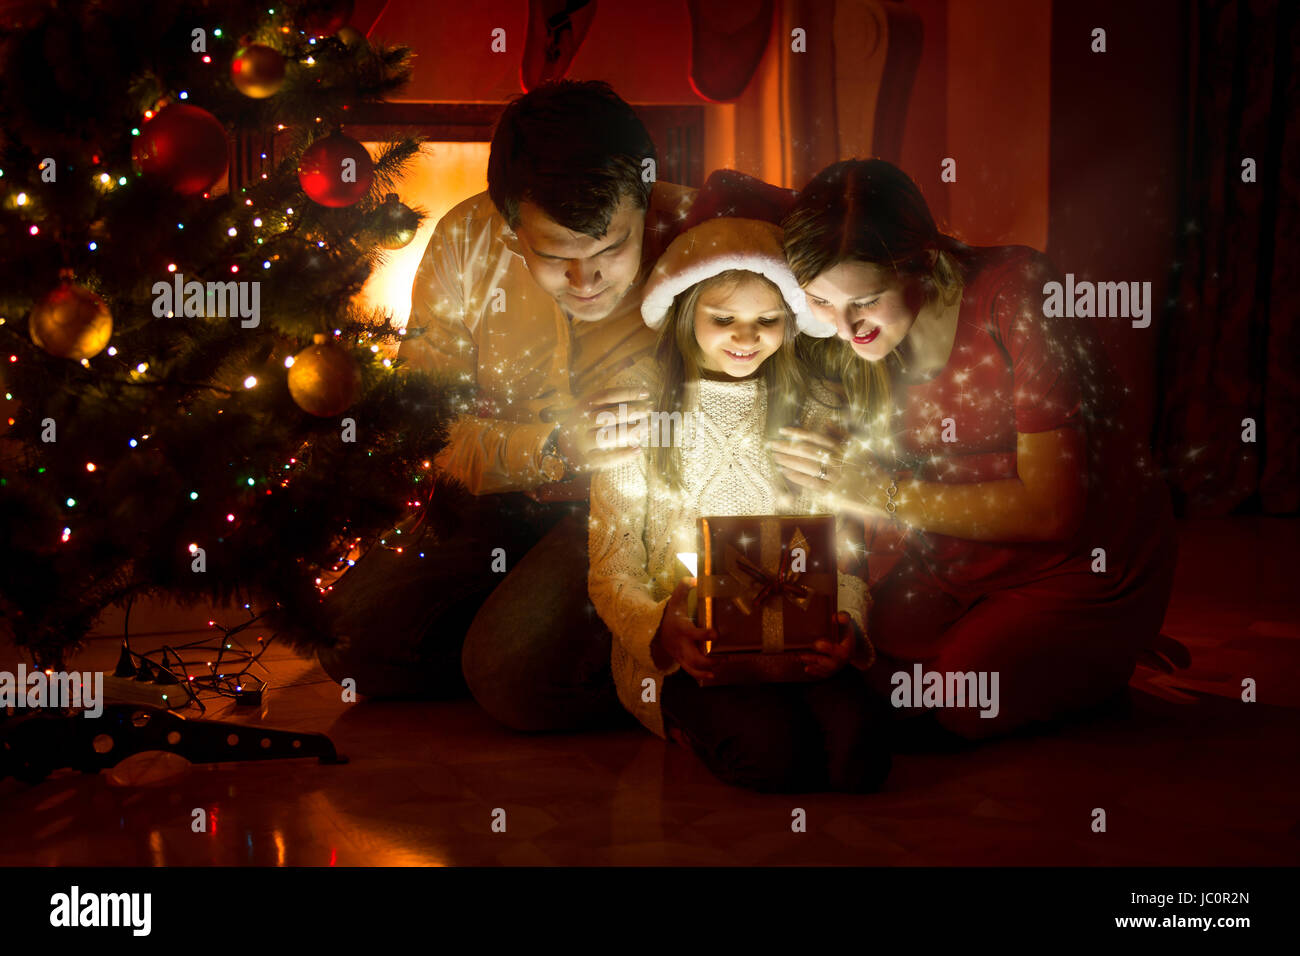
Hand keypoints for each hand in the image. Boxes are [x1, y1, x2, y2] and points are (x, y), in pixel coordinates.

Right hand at [555, 386, 652, 472]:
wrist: (562, 448)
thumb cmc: (587, 425)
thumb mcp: (593, 409)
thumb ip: (612, 404)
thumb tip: (644, 397)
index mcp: (582, 407)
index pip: (606, 396)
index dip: (627, 393)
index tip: (646, 393)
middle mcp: (579, 423)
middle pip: (608, 415)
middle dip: (632, 411)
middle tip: (650, 410)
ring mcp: (581, 443)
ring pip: (607, 436)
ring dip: (630, 431)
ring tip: (648, 427)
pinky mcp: (584, 460)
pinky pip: (605, 458)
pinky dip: (622, 455)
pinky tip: (638, 450)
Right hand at [651, 577, 715, 681]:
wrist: (655, 630)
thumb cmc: (671, 614)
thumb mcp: (675, 599)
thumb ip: (683, 587)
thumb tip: (695, 578)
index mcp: (681, 629)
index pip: (692, 633)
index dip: (704, 634)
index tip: (715, 633)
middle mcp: (681, 644)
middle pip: (695, 657)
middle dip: (710, 660)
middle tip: (724, 656)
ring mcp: (681, 655)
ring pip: (693, 667)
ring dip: (707, 669)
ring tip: (721, 664)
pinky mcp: (682, 661)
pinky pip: (690, 671)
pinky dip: (701, 675)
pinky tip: (713, 675)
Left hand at [770, 426, 891, 516]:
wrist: (883, 491)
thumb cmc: (870, 468)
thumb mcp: (859, 446)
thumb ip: (842, 434)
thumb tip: (827, 421)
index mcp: (842, 447)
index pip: (815, 437)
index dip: (797, 433)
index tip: (782, 430)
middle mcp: (838, 460)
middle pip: (806, 451)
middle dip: (787, 447)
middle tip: (771, 444)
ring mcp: (835, 476)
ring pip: (807, 466)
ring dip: (789, 461)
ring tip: (776, 457)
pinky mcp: (834, 492)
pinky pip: (812, 483)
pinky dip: (798, 477)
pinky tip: (786, 473)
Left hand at [797, 611, 857, 677]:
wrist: (850, 644)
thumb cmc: (845, 633)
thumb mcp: (846, 624)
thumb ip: (843, 618)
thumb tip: (836, 617)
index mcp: (846, 650)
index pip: (837, 651)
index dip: (827, 648)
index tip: (817, 644)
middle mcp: (841, 661)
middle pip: (827, 662)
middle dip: (814, 659)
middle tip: (801, 655)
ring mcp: (835, 668)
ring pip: (822, 669)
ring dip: (811, 665)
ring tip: (799, 660)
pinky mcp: (830, 671)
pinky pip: (822, 674)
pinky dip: (814, 672)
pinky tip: (806, 668)